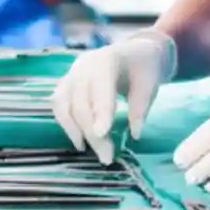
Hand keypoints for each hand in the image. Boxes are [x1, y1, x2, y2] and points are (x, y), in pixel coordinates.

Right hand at [50, 32, 175, 163]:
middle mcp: (83, 65)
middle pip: (80, 101)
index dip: (100, 111)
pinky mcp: (66, 83)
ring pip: (63, 104)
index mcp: (106, 59)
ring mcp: (71, 73)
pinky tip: (79, 140)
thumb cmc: (144, 69)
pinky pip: (59, 105)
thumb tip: (134, 134)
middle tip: (107, 157)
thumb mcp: (150, 84)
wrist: (134, 52)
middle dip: (91, 132)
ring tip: (89, 150)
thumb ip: (141, 107)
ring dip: (74, 130)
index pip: (100, 87)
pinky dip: (66, 124)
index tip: (102, 134)